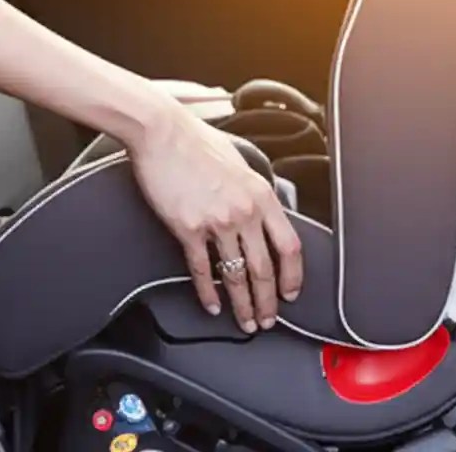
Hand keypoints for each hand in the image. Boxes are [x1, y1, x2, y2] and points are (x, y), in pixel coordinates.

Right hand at [127, 101, 302, 332]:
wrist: (162, 132)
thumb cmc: (198, 143)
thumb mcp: (242, 164)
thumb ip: (254, 193)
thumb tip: (262, 214)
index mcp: (262, 196)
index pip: (289, 246)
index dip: (293, 276)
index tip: (291, 293)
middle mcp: (244, 211)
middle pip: (264, 269)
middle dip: (269, 301)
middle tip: (269, 319)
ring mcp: (217, 222)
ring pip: (236, 275)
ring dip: (243, 305)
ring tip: (246, 322)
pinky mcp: (188, 228)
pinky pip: (202, 269)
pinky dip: (208, 293)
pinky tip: (213, 305)